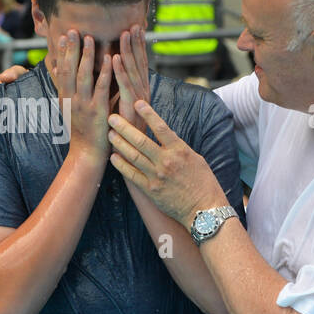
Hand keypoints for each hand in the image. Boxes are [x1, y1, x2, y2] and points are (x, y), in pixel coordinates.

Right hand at [53, 30, 111, 164]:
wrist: (86, 153)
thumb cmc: (81, 129)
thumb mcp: (68, 107)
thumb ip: (65, 87)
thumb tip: (56, 67)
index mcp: (65, 97)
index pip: (62, 70)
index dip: (63, 52)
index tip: (65, 35)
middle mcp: (71, 99)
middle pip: (69, 69)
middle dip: (72, 49)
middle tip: (73, 30)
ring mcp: (84, 104)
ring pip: (83, 76)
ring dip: (86, 56)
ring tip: (89, 38)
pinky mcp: (97, 110)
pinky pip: (101, 88)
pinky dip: (104, 72)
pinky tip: (109, 58)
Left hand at [108, 101, 225, 226]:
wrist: (205, 210)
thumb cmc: (204, 183)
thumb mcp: (196, 159)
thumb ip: (178, 147)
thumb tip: (164, 136)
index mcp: (180, 150)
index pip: (161, 127)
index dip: (147, 114)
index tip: (136, 103)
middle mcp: (167, 161)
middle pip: (140, 140)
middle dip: (124, 127)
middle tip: (111, 117)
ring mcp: (157, 176)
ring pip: (133, 156)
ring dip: (119, 143)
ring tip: (109, 134)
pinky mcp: (150, 190)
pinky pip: (131, 174)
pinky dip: (121, 164)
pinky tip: (113, 156)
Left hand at [111, 25, 148, 126]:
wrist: (130, 152)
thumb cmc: (123, 128)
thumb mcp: (123, 103)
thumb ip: (121, 88)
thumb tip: (116, 73)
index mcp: (139, 89)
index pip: (139, 63)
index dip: (138, 45)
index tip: (135, 28)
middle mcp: (141, 92)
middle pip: (139, 62)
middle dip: (136, 42)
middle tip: (134, 24)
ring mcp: (137, 99)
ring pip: (133, 70)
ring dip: (128, 51)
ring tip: (125, 34)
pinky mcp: (129, 108)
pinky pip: (124, 86)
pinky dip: (120, 71)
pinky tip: (116, 58)